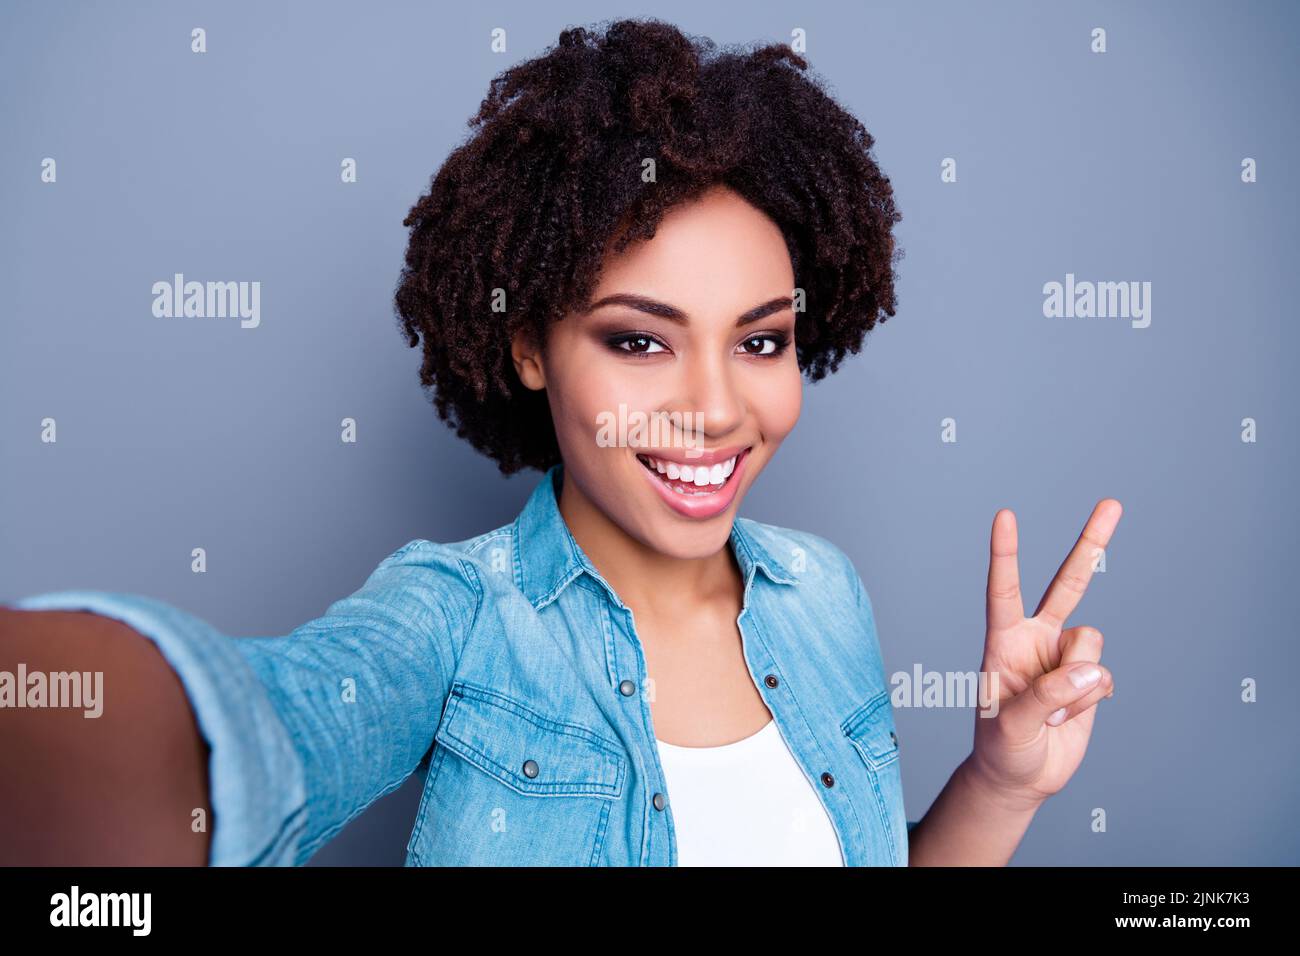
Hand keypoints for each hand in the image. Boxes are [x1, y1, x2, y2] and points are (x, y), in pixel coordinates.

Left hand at [965, 499, 1122, 810]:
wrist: (1021, 777)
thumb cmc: (1001, 748)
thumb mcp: (1012, 726)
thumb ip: (1048, 696)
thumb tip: (1092, 669)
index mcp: (1003, 641)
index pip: (1003, 590)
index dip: (1006, 554)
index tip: (1005, 516)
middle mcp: (1035, 638)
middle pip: (1067, 583)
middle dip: (1091, 544)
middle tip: (1112, 503)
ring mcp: (1063, 656)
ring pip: (1091, 643)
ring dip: (1079, 682)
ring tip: (1053, 711)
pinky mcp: (1088, 677)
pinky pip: (1104, 677)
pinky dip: (1090, 701)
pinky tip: (1068, 718)